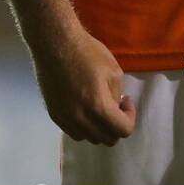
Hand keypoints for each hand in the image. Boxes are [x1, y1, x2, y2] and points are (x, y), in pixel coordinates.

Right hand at [30, 26, 135, 144]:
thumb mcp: (113, 71)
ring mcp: (65, 119)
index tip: (125, 100)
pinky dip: (84, 126)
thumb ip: (116, 95)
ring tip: (99, 106)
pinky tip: (84, 107)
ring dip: (99, 127)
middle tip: (115, 105)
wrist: (55, 45)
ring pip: (89, 138)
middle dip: (116, 125)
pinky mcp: (54, 115)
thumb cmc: (87, 52)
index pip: (123, 131)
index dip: (130, 117)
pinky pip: (73, 132)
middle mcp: (80, 120)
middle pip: (106, 139)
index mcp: (98, 107)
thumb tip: (115, 107)